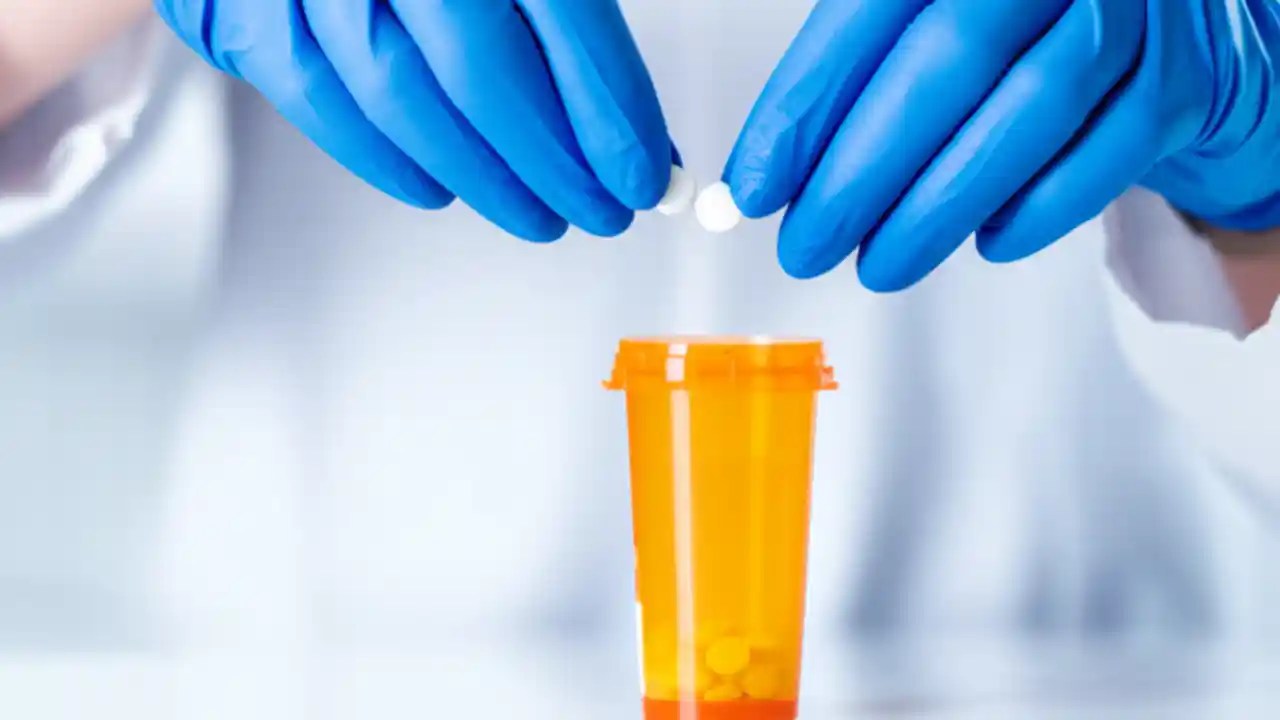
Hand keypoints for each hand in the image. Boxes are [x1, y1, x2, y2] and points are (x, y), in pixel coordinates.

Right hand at [155, 0, 673, 241]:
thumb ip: (572, 20)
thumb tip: (633, 132)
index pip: (565, 19)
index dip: (608, 111)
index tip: (642, 176)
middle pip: (483, 71)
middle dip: (553, 164)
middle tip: (600, 211)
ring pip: (403, 98)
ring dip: (481, 178)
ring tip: (537, 214)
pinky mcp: (253, 13)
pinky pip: (319, 99)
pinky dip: (385, 160)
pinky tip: (438, 188)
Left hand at [725, 0, 1279, 288]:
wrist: (1172, 30)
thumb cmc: (1025, 30)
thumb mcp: (935, 23)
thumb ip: (862, 80)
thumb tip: (775, 174)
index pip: (868, 14)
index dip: (806, 105)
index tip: (759, 183)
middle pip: (947, 62)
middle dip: (861, 172)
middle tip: (808, 243)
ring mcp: (1130, 15)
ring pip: (1026, 115)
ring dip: (937, 208)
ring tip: (880, 262)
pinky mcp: (1178, 83)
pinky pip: (1102, 158)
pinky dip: (1033, 212)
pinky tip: (983, 242)